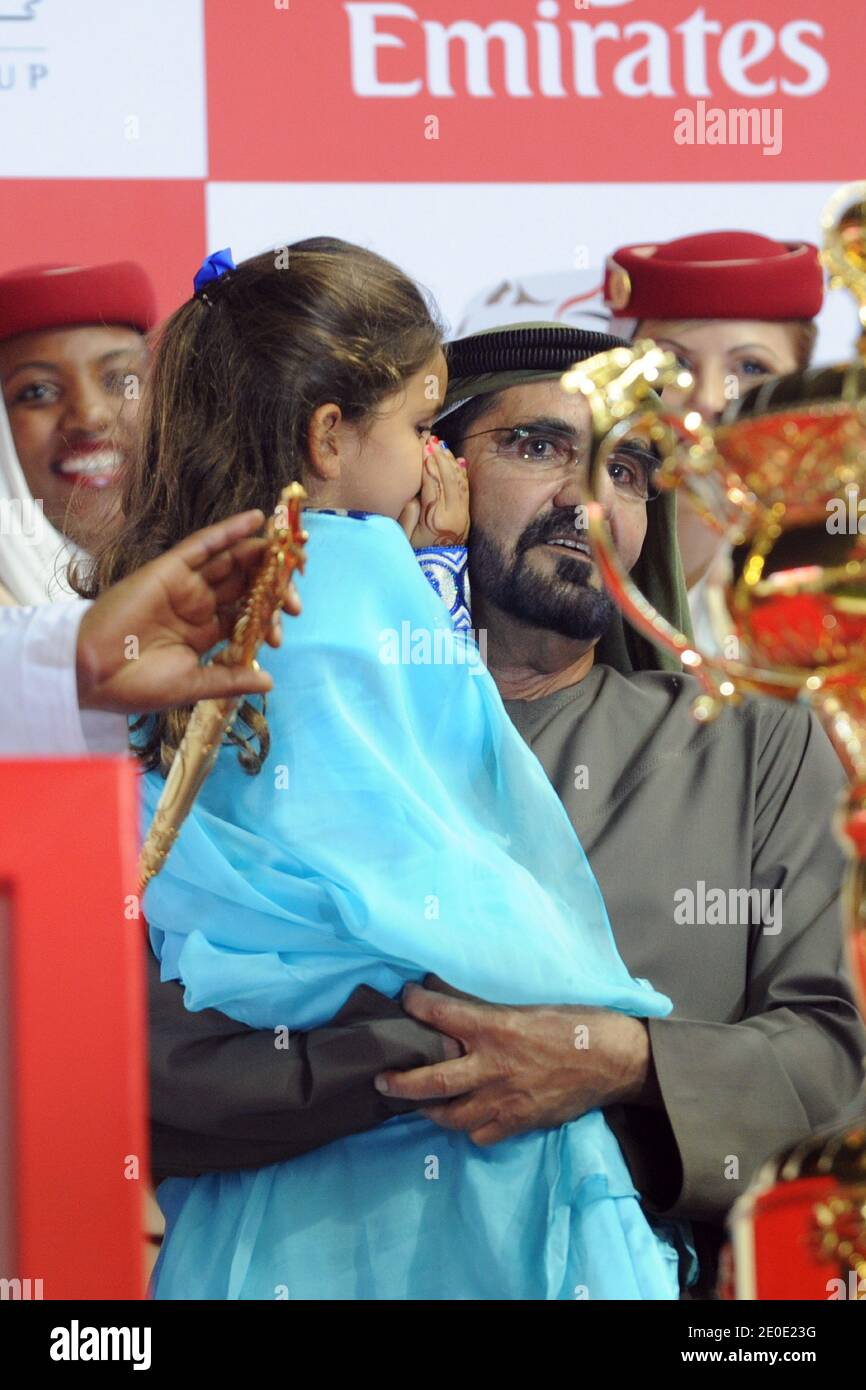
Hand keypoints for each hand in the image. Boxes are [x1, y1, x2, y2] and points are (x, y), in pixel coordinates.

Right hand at [76, 510, 301, 712]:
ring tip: (285, 546)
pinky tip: (257, 520)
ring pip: (230, 562)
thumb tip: (269, 681)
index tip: (293, 614)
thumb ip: (230, 679)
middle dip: (272, 584)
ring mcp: (185, 585)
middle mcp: (197, 605)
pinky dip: (230, 531)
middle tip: (294, 587)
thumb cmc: (136, 686)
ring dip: (258, 554)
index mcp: (204, 633)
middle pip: (243, 586)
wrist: (93, 674)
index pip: (246, 615)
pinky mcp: (170, 569)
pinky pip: (204, 545)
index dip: (270, 611)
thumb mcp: (193, 685)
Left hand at [375, 979, 653, 1145]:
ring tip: (419, 1104)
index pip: (443, 1014)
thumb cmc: (577, 1024)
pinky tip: (467, 1118)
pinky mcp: (521, 1122)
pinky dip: (469, 1128)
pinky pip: (482, 1134)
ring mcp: (507, 1099)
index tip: (405, 998)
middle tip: (380, 1081)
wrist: (616, 1060)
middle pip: (434, 1080)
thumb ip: (491, 1011)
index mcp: (498, 1028)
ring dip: (432, 1110)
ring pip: (453, 1116)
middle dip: (402, 1082)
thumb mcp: (530, 1007)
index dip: (418, 1004)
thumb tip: (455, 1002)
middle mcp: (495, 1066)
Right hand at [398, 438, 468, 547]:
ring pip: (459, 481)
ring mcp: (462, 513)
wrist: (440, 573)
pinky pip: (466, 489)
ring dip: (450, 462)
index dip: (426, 461)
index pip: (432, 481)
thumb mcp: (406, 537)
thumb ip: (408, 514)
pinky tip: (458, 462)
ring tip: (442, 446)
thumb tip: (414, 494)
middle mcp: (453, 512)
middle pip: (448, 477)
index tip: (422, 445)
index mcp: (436, 516)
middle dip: (440, 456)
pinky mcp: (466, 515)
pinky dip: (461, 474)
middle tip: (432, 440)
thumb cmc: (418, 555)